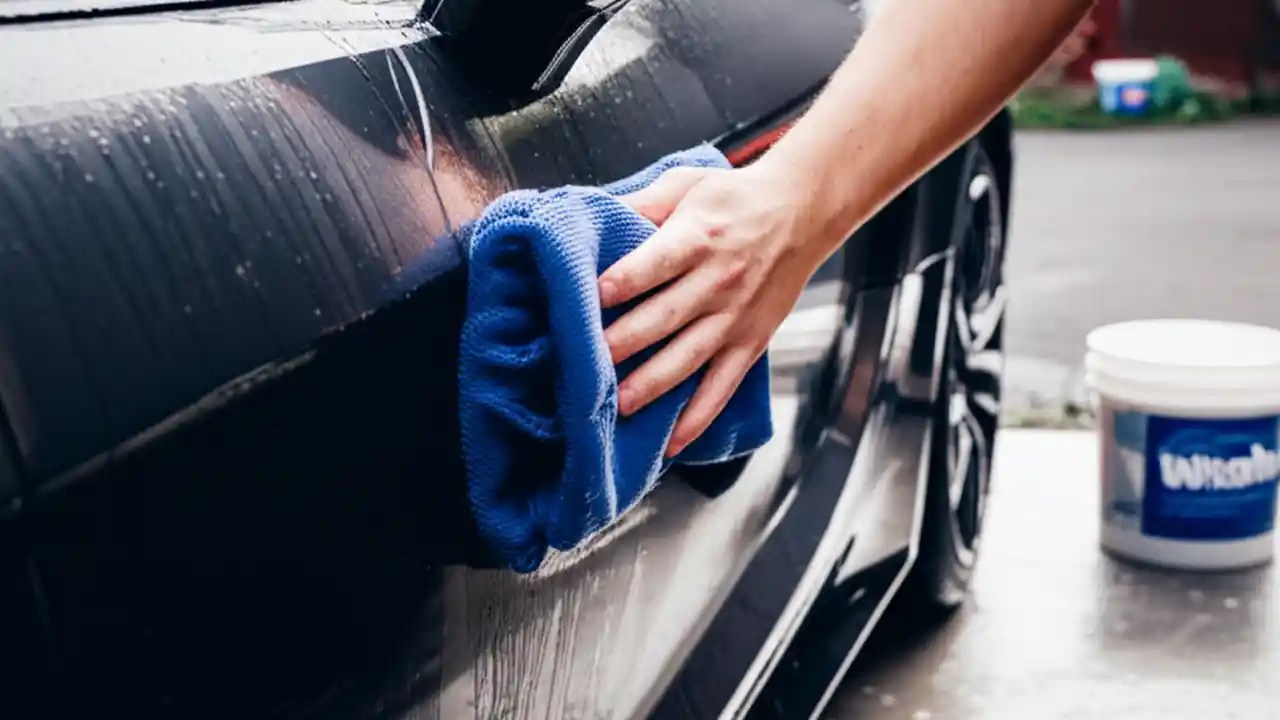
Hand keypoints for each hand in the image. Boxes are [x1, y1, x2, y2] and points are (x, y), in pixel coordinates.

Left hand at [599, 162, 824, 456]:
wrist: (801, 212)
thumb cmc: (733, 198)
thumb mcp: (685, 185)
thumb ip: (640, 204)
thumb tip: (590, 217)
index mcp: (697, 238)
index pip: (654, 264)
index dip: (622, 281)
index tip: (592, 296)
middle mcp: (717, 282)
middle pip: (664, 317)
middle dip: (623, 342)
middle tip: (585, 364)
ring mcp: (734, 318)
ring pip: (688, 358)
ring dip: (652, 385)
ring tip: (617, 406)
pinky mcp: (749, 344)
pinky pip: (722, 387)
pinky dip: (699, 418)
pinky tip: (672, 442)